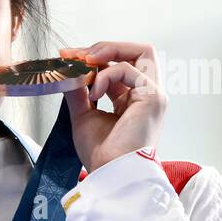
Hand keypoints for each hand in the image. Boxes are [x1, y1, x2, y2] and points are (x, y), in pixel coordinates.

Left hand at [58, 41, 166, 172]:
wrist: (110, 173)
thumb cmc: (101, 154)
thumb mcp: (83, 116)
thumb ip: (79, 92)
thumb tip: (68, 71)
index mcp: (131, 99)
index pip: (119, 64)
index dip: (95, 57)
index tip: (68, 56)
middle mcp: (146, 94)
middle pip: (137, 51)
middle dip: (105, 47)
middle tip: (78, 54)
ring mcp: (153, 94)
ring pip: (140, 52)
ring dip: (105, 53)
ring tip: (83, 67)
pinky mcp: (153, 97)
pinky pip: (128, 69)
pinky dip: (105, 75)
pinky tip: (93, 92)